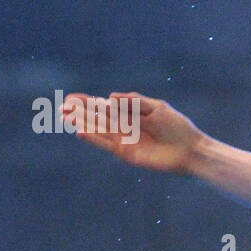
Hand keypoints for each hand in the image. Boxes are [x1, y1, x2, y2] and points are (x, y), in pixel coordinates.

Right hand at [68, 92, 206, 176]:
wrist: (190, 150)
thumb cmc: (178, 127)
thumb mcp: (157, 108)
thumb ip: (134, 101)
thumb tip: (109, 96)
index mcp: (132, 114)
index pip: (105, 106)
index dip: (87, 102)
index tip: (71, 98)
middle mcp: (125, 127)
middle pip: (97, 118)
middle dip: (79, 112)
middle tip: (60, 106)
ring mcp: (125, 141)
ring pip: (98, 130)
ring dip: (81, 123)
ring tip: (64, 117)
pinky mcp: (127, 154)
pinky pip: (106, 144)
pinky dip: (94, 138)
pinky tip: (80, 131)